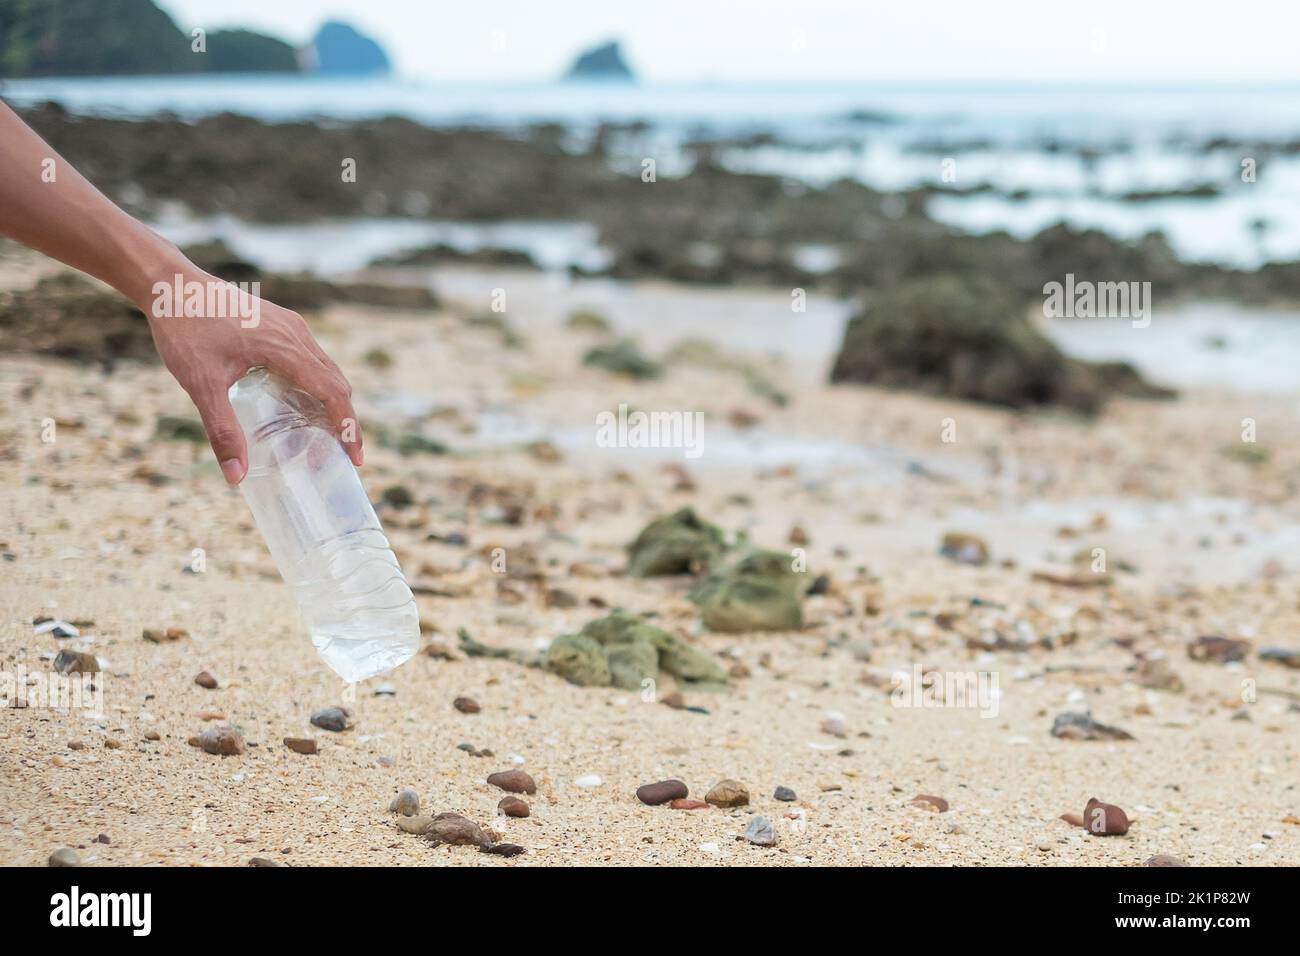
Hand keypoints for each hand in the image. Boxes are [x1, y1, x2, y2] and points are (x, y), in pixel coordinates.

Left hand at [142, 264, 362, 483]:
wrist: (171, 283)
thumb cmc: (184, 329)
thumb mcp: (201, 384)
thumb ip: (222, 430)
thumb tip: (235, 476)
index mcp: (285, 347)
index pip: (332, 392)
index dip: (348, 426)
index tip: (355, 456)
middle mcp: (297, 334)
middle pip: (337, 382)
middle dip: (344, 419)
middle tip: (342, 453)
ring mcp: (291, 326)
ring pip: (327, 368)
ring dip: (332, 400)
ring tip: (326, 432)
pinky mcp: (281, 323)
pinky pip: (312, 357)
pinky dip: (318, 384)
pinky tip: (301, 401)